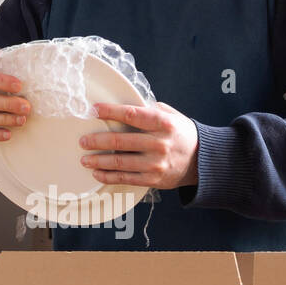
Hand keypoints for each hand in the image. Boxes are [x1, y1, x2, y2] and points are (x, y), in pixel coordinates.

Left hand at [78, 100, 198, 189]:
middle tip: (83, 141)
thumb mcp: (171, 116)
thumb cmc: (181, 134)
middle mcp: (159, 143)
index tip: (93, 110)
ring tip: (85, 159)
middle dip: (97, 141)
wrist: (202, 161)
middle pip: (120, 141)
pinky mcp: (153, 179)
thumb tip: (125, 105)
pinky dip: (109, 176)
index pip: (131, 114)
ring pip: (120, 163)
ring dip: (98, 161)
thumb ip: (150, 110)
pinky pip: (126, 178)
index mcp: (163, 123)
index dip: (110, 111)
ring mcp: (155, 163)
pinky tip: (97, 174)